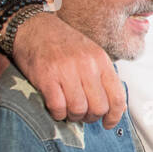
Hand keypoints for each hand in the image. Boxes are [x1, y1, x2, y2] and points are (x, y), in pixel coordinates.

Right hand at [12, 12, 125, 127]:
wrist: (33, 28)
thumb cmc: (62, 44)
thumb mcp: (91, 55)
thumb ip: (105, 79)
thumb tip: (119, 107)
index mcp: (101, 60)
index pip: (117, 96)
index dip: (114, 116)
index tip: (108, 123)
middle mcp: (86, 65)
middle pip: (99, 107)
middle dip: (91, 117)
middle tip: (83, 115)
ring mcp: (66, 71)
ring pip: (79, 109)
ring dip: (74, 117)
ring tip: (69, 111)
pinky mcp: (46, 77)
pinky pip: (58, 107)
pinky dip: (58, 114)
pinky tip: (56, 109)